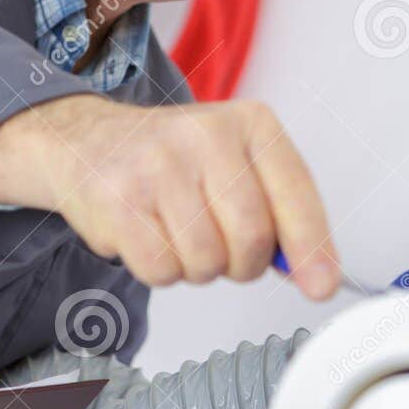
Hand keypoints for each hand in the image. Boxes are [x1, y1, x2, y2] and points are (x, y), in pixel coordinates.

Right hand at [0, 94, 340, 299]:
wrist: (87, 141)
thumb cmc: (173, 160)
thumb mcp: (238, 165)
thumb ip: (281, 215)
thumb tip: (316, 276)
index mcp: (249, 122)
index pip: (295, 193)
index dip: (312, 248)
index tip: (321, 286)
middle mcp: (206, 135)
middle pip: (251, 238)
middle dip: (241, 263)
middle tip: (222, 248)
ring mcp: (159, 166)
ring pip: (206, 262)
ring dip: (197, 267)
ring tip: (178, 232)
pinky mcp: (119, 201)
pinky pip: (162, 270)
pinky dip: (161, 270)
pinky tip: (149, 235)